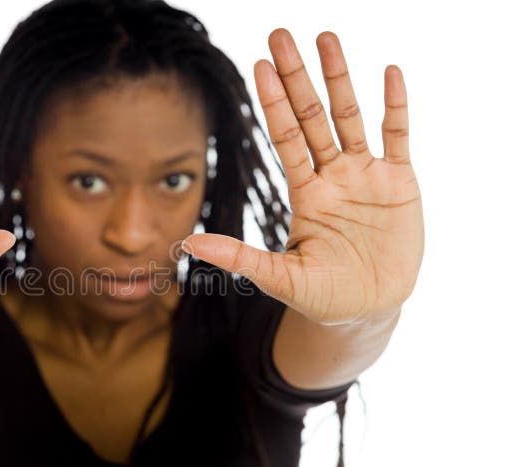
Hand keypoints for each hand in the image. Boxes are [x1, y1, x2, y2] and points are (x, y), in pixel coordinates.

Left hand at [182, 29, 423, 325]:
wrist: (369, 310)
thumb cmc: (323, 296)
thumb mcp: (280, 277)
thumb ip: (240, 256)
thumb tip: (188, 243)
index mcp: (304, 193)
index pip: (284, 138)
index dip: (272, 103)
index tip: (258, 67)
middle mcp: (332, 176)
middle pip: (312, 117)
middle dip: (297, 77)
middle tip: (281, 36)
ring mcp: (365, 177)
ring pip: (350, 117)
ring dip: (340, 79)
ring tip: (326, 38)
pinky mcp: (399, 184)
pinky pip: (397, 137)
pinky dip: (395, 106)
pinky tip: (389, 73)